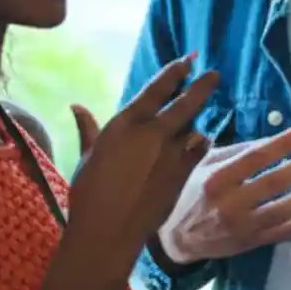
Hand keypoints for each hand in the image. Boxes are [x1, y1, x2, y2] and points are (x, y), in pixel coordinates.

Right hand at [41, 54, 217, 289]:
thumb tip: (76, 106)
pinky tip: (201, 141)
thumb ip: (88, 128)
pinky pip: (198, 149)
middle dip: (202, 85)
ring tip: (203, 111)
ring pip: (193, 125)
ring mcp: (171, 153)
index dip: (177, 71)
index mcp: (127, 122)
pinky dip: (200, 142)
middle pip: (186, 102)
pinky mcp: (183, 173)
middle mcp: (153, 132)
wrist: (109, 230)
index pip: (158, 88)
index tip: (190, 59)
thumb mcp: (88, 156)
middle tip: (214, 74)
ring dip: (196, 119)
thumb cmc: (89, 193)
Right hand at [156, 125, 290, 264]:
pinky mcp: (254, 242)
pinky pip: (287, 230)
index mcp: (217, 178)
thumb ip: (238, 151)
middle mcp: (230, 203)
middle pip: (275, 182)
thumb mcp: (206, 164)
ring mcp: (244, 226)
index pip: (256, 157)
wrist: (178, 238)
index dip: (285, 143)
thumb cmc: (194, 192)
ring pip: (287, 208)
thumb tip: (275, 139)